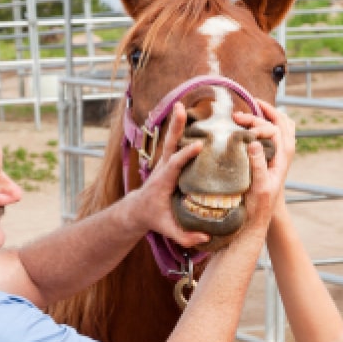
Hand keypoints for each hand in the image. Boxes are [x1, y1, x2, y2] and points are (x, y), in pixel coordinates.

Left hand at [126, 103, 208, 246]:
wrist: (137, 209)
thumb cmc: (154, 218)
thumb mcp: (169, 230)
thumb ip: (185, 236)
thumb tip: (205, 236)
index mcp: (164, 180)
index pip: (175, 164)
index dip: (186, 155)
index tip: (199, 146)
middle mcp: (163, 167)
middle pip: (170, 144)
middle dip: (175, 128)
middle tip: (181, 109)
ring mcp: (164, 162)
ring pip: (171, 139)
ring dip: (177, 123)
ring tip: (181, 105)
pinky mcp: (168, 161)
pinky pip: (175, 142)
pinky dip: (180, 129)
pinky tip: (189, 115)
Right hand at [233, 101, 296, 230]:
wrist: (264, 213)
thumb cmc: (260, 202)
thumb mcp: (259, 185)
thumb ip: (258, 163)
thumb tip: (254, 141)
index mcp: (283, 156)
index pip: (273, 128)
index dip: (256, 123)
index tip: (238, 123)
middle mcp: (286, 151)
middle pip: (279, 121)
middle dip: (261, 113)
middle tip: (238, 114)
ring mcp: (283, 151)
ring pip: (283, 123)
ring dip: (268, 114)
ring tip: (252, 107)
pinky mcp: (276, 154)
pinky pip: (279, 130)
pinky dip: (270, 121)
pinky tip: (256, 121)